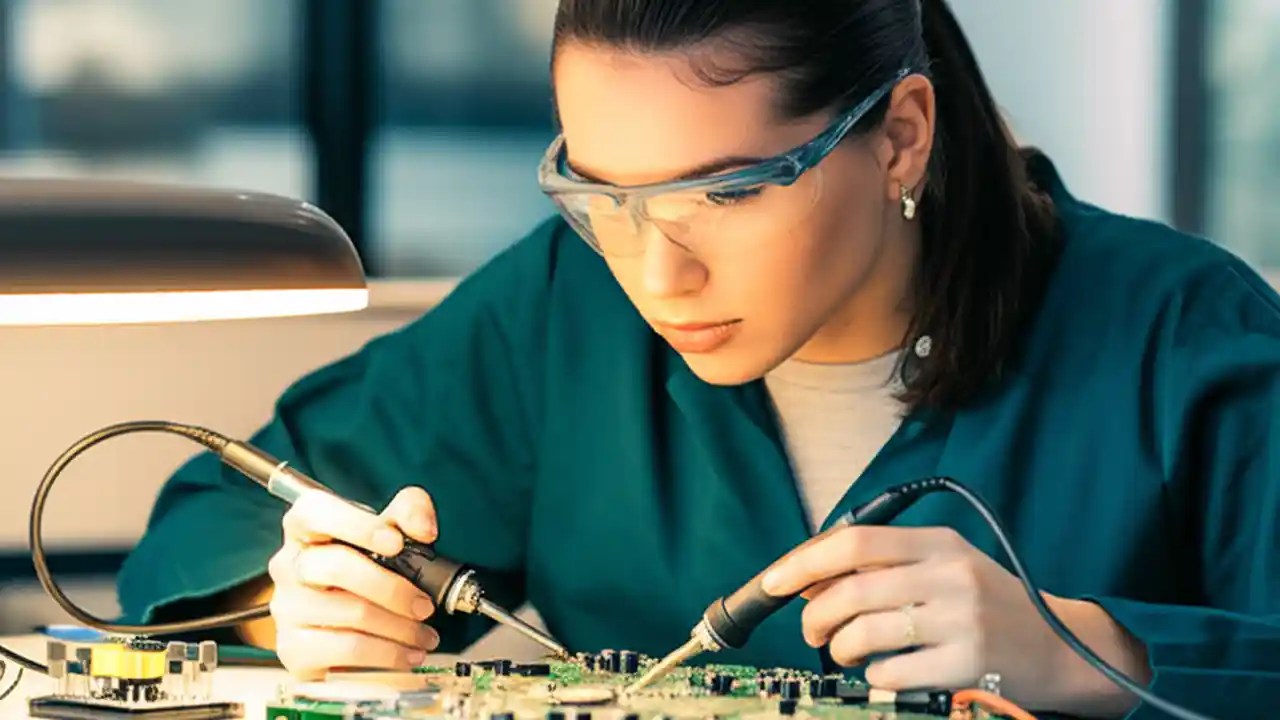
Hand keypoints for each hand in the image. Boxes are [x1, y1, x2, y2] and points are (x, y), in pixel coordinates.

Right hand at [267, 486, 441, 678]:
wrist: (341, 627)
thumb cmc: (365, 571)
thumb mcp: (389, 532)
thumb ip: (408, 512)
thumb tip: (423, 527)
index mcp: (306, 529)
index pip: (314, 512)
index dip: (357, 525)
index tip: (397, 542)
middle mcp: (290, 565)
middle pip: (336, 566)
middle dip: (391, 587)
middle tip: (424, 604)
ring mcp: (288, 608)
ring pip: (350, 612)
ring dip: (400, 627)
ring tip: (424, 634)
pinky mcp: (294, 647)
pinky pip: (348, 649)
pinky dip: (387, 653)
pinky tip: (406, 653)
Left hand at [761, 526, 1150, 715]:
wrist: (1060, 646)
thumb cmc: (988, 603)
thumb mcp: (943, 567)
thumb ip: (884, 567)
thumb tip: (808, 578)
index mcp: (939, 543)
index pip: (856, 542)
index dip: (805, 562)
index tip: (774, 581)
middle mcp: (951, 576)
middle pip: (853, 591)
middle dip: (815, 614)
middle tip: (810, 629)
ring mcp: (962, 622)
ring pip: (865, 633)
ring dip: (839, 647)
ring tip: (845, 650)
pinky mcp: (968, 665)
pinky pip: (891, 673)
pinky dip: (873, 676)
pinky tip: (885, 671)